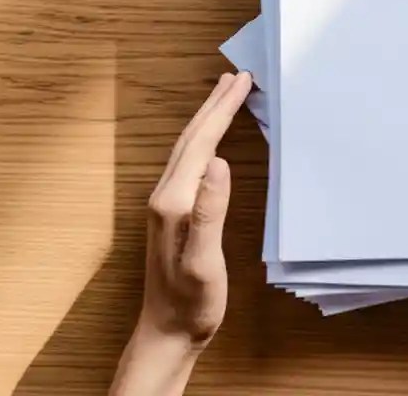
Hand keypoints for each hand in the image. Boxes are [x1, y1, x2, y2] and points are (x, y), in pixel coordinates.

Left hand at [110, 72, 251, 395]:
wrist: (166, 331)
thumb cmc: (190, 302)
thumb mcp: (203, 260)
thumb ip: (209, 211)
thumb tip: (217, 162)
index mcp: (174, 201)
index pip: (201, 143)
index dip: (222, 109)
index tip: (242, 81)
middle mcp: (165, 196)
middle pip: (191, 138)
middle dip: (214, 104)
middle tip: (237, 77)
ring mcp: (166, 205)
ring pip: (188, 148)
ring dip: (207, 119)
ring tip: (224, 97)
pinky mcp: (173, 214)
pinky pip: (189, 164)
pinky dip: (203, 142)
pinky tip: (211, 145)